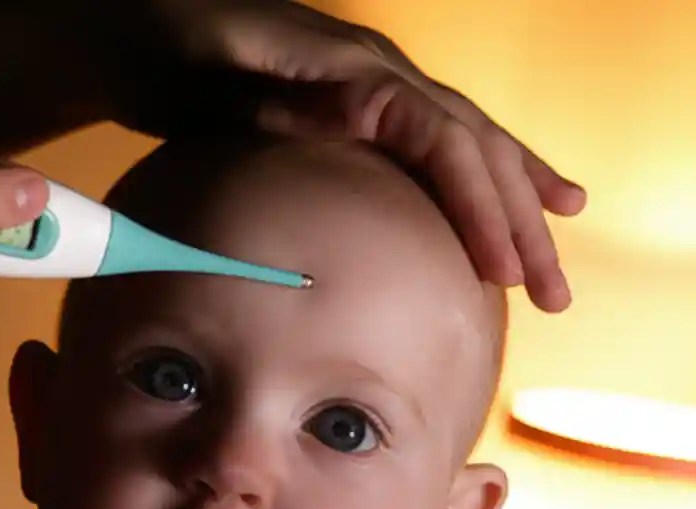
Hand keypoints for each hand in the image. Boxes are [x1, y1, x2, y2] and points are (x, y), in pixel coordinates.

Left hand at [111, 0, 585, 311]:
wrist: (140, 20)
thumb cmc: (161, 52)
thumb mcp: (205, 81)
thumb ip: (276, 101)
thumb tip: (357, 115)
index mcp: (353, 69)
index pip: (442, 139)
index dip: (479, 205)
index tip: (501, 272)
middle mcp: (380, 71)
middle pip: (474, 146)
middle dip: (518, 220)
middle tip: (552, 294)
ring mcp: (376, 83)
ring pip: (470, 145)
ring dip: (517, 205)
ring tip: (555, 261)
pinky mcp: (362, 102)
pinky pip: (439, 143)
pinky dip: (483, 176)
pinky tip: (521, 200)